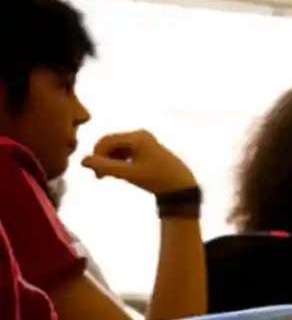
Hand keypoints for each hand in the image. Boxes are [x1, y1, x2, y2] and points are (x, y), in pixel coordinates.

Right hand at [81, 130, 196, 194]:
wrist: (181, 185)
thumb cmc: (157, 179)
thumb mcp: (129, 174)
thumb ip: (105, 167)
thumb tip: (83, 161)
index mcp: (137, 137)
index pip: (105, 141)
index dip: (96, 155)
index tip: (96, 173)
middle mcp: (140, 134)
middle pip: (110, 142)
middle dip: (102, 158)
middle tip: (100, 177)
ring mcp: (143, 140)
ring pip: (116, 147)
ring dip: (109, 160)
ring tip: (108, 176)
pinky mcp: (145, 147)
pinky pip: (124, 150)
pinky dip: (118, 160)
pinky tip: (119, 172)